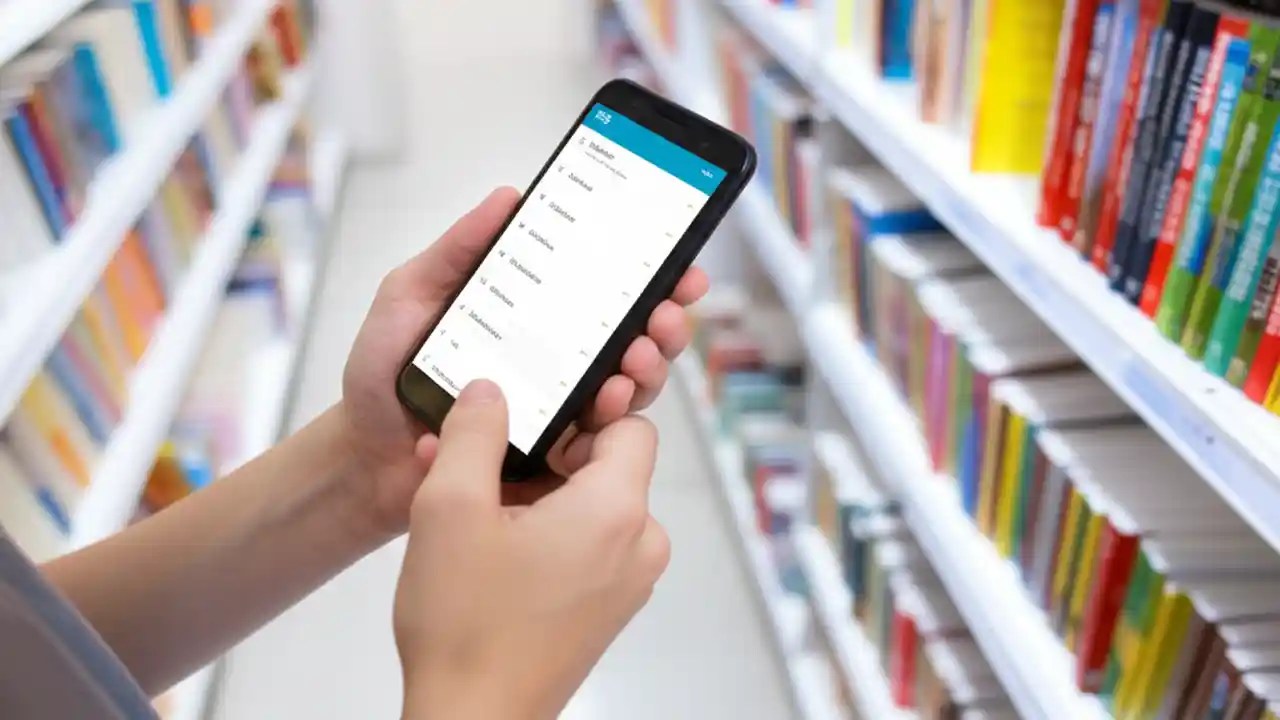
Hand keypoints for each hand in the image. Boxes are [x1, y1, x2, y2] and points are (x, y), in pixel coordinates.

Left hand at [340, 187, 708, 536]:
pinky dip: (615, 418)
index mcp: (532, 315)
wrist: (364, 456)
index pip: (602, 290)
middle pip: (632, 337)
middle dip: (664, 324)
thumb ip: (456, 251)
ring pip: (629, 386)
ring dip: (647, 368)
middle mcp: (555, 358)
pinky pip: (599, 439)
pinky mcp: (551, 453)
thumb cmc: (383, 374)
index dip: (650, 276)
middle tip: (665, 315)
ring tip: (639, 357)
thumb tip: (508, 196)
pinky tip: (611, 400)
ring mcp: (557, 407)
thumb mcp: (409, 295)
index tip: (680, 265)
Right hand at [394, 380, 668, 719]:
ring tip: (471, 504)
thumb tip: (491, 390)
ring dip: (535, 493)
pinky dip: (545, 531)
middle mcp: (640, 544)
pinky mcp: (607, 607)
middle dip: (544, 455)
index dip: (580, 413)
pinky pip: (586, 544)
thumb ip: (474, 432)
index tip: (531, 422)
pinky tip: (487, 540)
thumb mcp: (451, 507)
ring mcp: (627, 581)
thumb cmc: (466, 627)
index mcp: (617, 510)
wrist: (472, 719)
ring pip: (591, 505)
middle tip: (483, 461)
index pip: (629, 423)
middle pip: (608, 464)